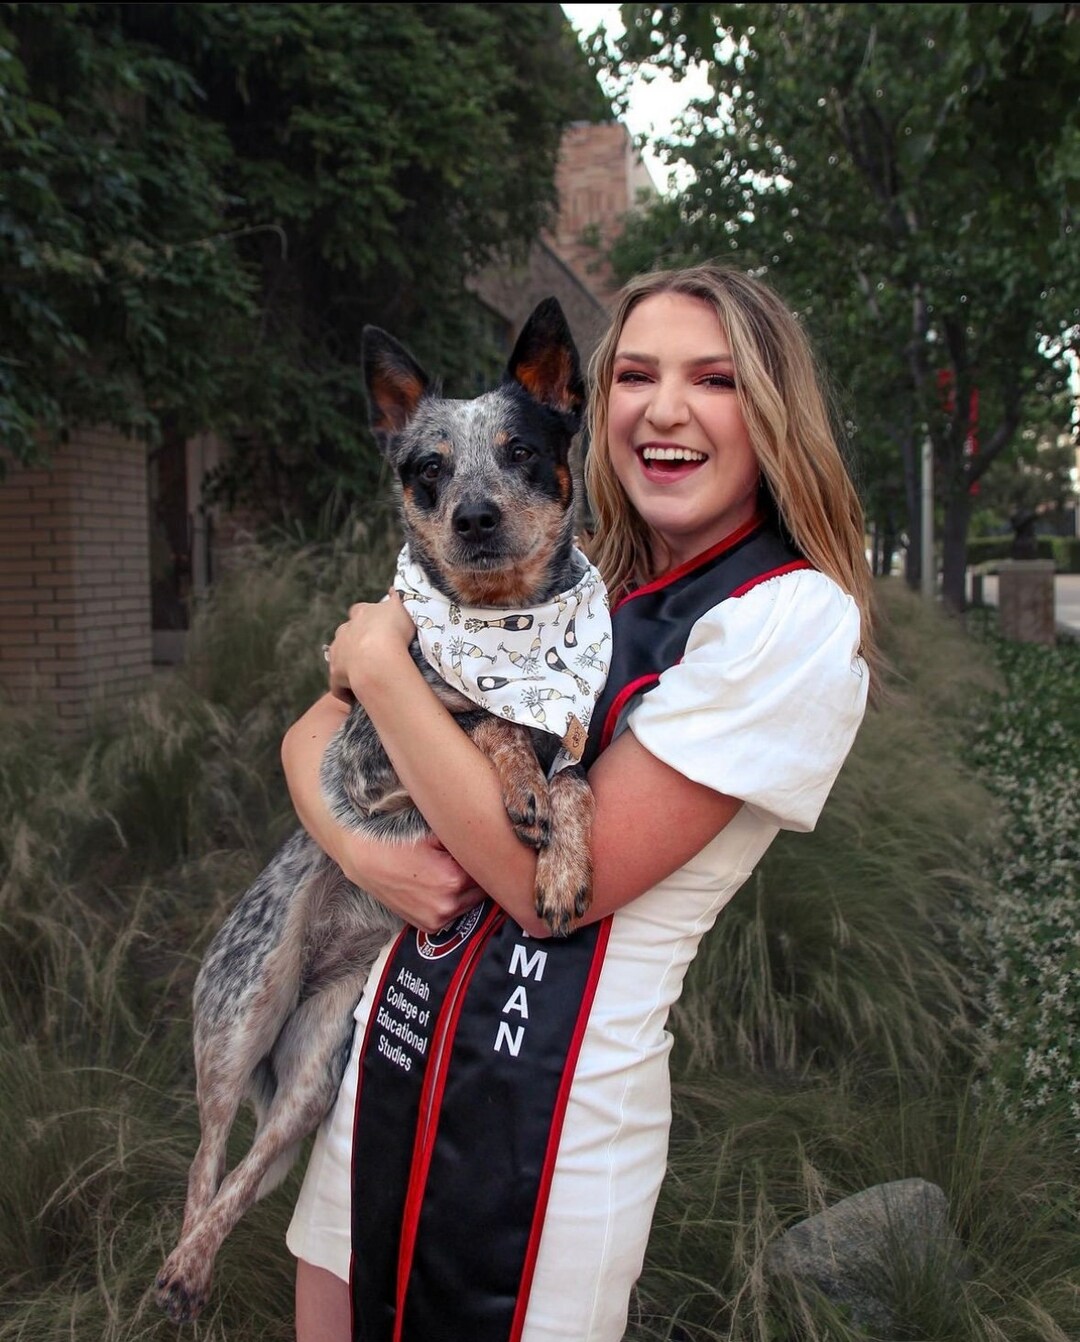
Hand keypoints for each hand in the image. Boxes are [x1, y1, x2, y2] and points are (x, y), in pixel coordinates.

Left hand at [326, 589, 414, 703]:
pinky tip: (356, 697)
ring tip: (364, 674)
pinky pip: (338, 685)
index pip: (360, 611)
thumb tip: (395, 589)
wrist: (378, 656)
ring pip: (339, 656)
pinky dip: (345, 690)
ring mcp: (338, 651)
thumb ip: (397, 598)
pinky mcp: (336, 674)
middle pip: (346, 633)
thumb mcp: (400, 607)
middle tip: (372, 652)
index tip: (376, 626)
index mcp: (362, 613)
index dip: (366, 618)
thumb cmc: (393, 629)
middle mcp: (345, 630)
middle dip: (354, 640)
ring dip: (349, 663)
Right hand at [339, 830, 485, 933]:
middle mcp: (448, 904)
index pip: (488, 872)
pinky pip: (454, 915)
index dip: (487, 861)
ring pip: (470, 904)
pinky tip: (443, 887)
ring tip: (455, 873)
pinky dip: (454, 902)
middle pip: (483, 891)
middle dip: (480, 877)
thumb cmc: (398, 842)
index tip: (485, 852)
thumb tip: (488, 843)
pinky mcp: (428, 926)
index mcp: (455, 880)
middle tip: (472, 862)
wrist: (364, 859)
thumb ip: (465, 843)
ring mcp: (438, 919)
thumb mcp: (436, 834)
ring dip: (469, 892)